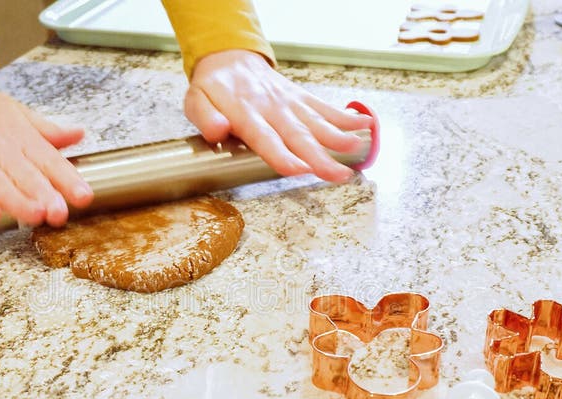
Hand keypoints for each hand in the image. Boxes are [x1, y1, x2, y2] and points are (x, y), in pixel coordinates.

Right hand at [0, 84, 92, 226]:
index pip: (48, 158)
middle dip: (45, 194)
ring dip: (17, 201)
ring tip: (36, 216)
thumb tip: (78, 134)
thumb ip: (44, 129)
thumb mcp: (10, 110)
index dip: (67, 179)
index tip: (84, 195)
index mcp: (17, 134)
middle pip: (25, 174)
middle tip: (61, 213)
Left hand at [185, 50, 372, 182]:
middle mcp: (272, 107)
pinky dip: (346, 117)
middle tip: (337, 175)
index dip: (282, 155)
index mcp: (245, 112)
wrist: (230, 59)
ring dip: (338, 137)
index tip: (298, 169)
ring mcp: (289, 102)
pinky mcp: (301, 98)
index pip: (265, 137)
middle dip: (319, 156)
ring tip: (357, 151)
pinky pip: (325, 108)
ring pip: (316, 122)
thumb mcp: (195, 100)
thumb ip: (204, 116)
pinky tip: (366, 126)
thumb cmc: (214, 87)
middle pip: (298, 135)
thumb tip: (216, 130)